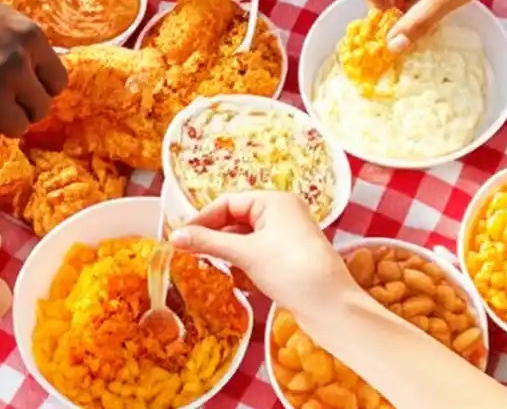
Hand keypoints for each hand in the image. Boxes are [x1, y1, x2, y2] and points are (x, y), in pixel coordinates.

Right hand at [169, 192, 358, 321]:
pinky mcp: (289, 256)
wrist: (331, 306)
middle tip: (188, 252)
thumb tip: (174, 236)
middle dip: (213, 235)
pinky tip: (233, 277)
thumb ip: (209, 243)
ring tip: (207, 265)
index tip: (179, 237)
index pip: (227, 202)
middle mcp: (282, 212)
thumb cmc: (292, 271)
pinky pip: (257, 251)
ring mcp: (287, 235)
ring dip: (226, 250)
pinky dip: (242, 261)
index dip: (201, 219)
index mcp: (274, 200)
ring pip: (246, 237)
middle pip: (236, 218)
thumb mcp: (246, 254)